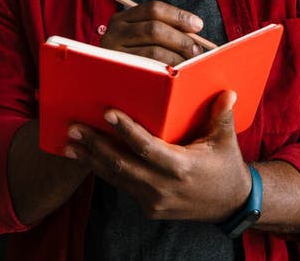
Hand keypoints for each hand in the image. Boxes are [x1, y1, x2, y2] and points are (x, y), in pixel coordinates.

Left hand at [64, 90, 252, 221]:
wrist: (229, 205)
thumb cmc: (226, 165)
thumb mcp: (226, 140)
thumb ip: (221, 115)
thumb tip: (226, 91)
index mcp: (181, 167)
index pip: (147, 147)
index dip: (126, 130)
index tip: (107, 113)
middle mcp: (163, 187)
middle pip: (122, 165)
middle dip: (96, 145)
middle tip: (74, 127)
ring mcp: (154, 200)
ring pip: (117, 178)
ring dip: (92, 160)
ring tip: (70, 143)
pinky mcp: (148, 207)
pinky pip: (122, 186)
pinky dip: (103, 171)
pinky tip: (87, 158)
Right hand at [100, 0, 205, 66]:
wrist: (104, 85)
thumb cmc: (131, 60)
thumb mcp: (138, 39)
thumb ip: (161, 31)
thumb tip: (195, 31)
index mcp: (122, 19)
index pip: (154, 9)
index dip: (178, 15)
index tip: (198, 25)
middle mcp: (114, 32)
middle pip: (155, 29)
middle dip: (181, 39)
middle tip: (197, 50)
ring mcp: (114, 54)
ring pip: (153, 50)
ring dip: (177, 57)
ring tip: (190, 63)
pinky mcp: (119, 74)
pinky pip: (148, 70)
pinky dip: (167, 71)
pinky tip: (176, 74)